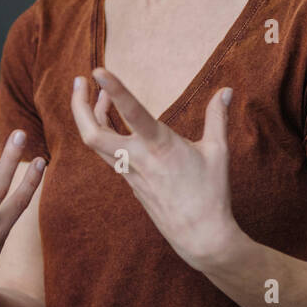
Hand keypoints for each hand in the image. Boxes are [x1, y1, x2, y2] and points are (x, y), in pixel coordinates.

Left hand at [69, 68, 240, 271]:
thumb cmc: (211, 193)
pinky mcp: (129, 182)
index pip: (132, 113)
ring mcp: (129, 172)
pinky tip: (110, 121)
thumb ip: (217, 117)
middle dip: (79, 106)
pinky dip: (104, 132)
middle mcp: (138, 159)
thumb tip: (226, 90)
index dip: (114, 90)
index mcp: (160, 147)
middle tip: (79, 80)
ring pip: (96, 143)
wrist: (200, 236)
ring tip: (94, 94)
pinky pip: (108, 153)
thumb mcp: (217, 151)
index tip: (98, 70)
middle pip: (92, 134)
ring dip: (90, 116)